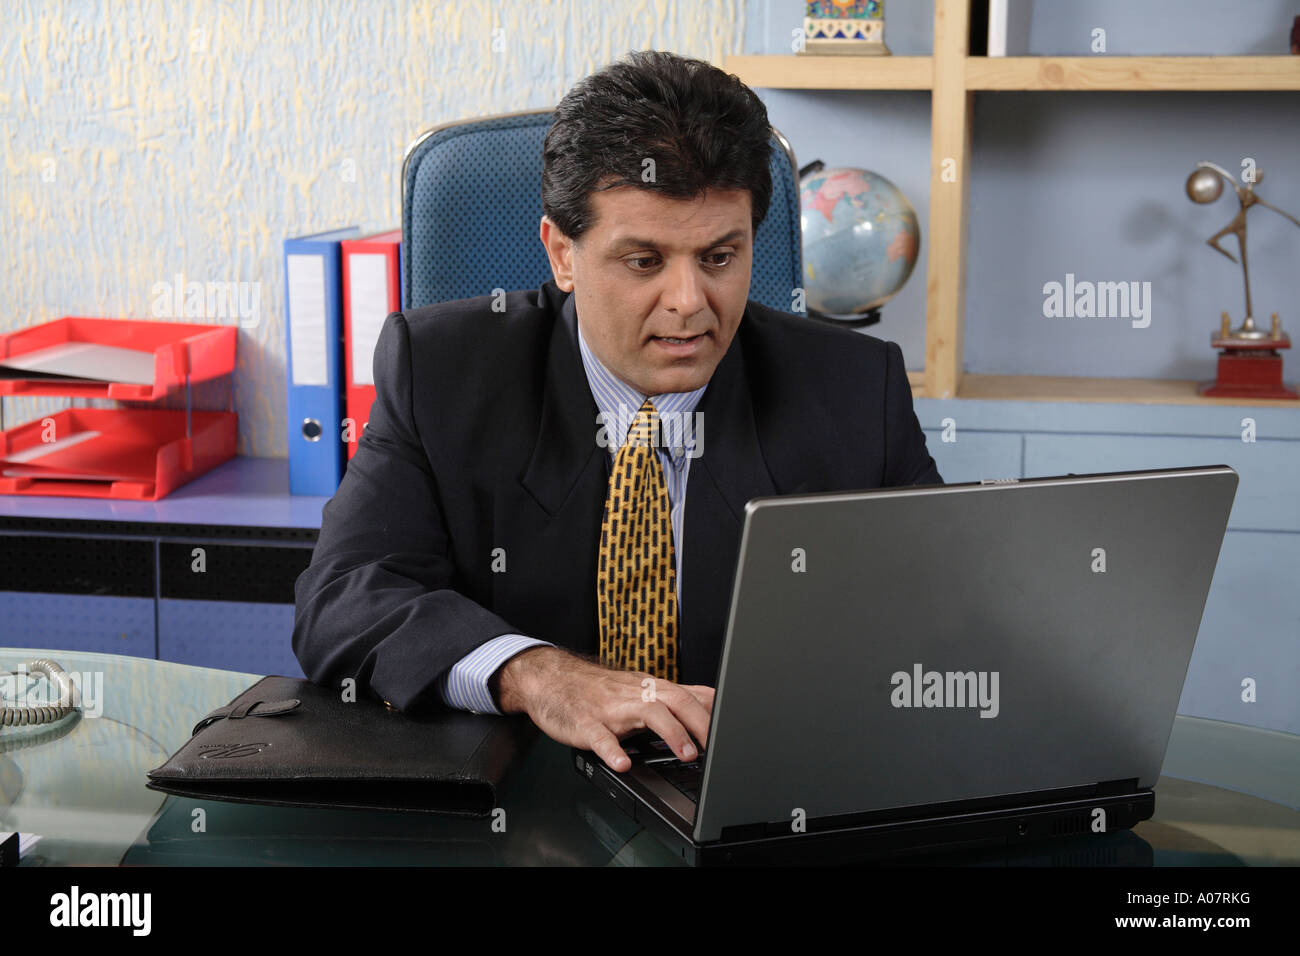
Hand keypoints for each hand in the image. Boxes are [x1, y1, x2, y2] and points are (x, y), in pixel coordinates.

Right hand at [490, 646, 714, 772]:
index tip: (733, 732)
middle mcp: (636, 694)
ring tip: (686, 755)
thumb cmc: (598, 688)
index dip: (713, 713)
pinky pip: (600, 737)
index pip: (690, 695)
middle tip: (717, 746)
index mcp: (651, 688)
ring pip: (647, 712)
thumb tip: (712, 700)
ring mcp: (611, 708)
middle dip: (699, 721)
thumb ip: (674, 696)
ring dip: (671, 732)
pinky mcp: (586, 723)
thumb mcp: (641, 689)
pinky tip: (622, 764)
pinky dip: (612, 750)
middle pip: (675, 699)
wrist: (552, 679)